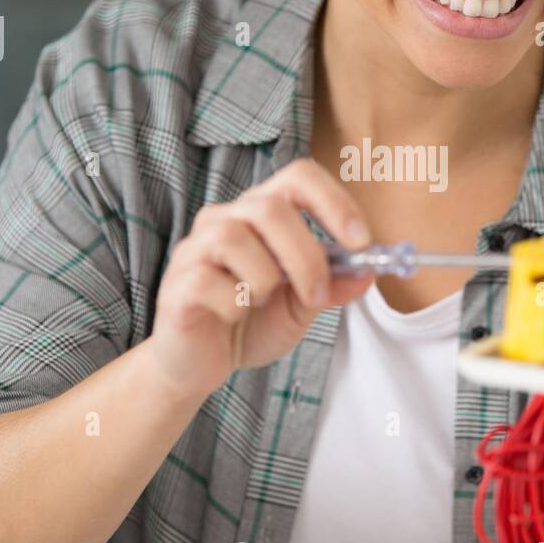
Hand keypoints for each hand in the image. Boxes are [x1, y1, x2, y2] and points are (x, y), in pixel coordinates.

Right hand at [149, 158, 373, 399]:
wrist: (200, 365)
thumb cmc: (249, 325)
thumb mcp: (301, 308)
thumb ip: (331, 286)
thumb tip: (367, 273)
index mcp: (260, 214)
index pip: (299, 177)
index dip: (334, 202)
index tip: (360, 241)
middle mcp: (225, 219)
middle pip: (270, 207)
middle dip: (306, 255)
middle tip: (316, 295)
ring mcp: (195, 248)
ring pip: (235, 238)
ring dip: (265, 281)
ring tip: (261, 303)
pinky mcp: (176, 283)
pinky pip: (209, 282)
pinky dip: (233, 306)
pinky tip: (230, 317)